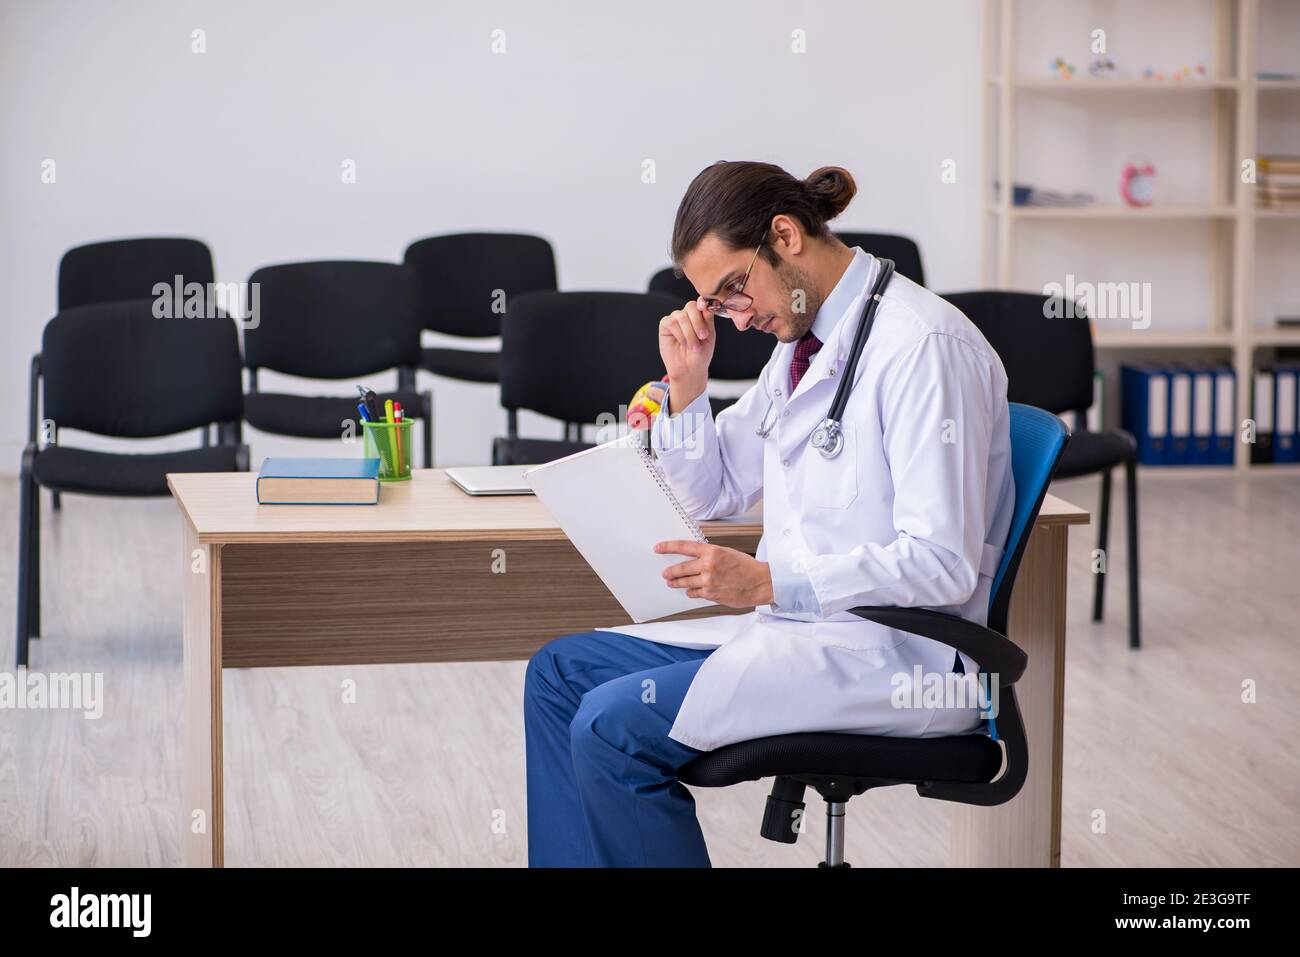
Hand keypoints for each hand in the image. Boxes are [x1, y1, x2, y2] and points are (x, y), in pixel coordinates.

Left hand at [655, 541, 773, 607]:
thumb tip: (696, 558)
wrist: (760, 582)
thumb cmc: (747, 567)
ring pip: (685, 582)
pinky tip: (690, 591)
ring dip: (676, 582)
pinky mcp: (711, 594)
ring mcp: (708, 581)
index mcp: (712, 551)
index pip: (684, 547)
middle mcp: (708, 565)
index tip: (658, 548)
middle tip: (666, 573)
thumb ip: (710, 555)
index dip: (668, 547)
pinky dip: (691, 592)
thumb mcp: (727, 553)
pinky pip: (695, 593)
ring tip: (672, 582)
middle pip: (681, 568)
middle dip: (670, 571)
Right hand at [658, 298, 714, 408]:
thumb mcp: (709, 337)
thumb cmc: (701, 354)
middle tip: (703, 336)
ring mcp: (676, 319)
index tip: (704, 308)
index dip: (703, 303)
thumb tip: (704, 304)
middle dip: (697, 322)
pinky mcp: (665, 325)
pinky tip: (683, 343)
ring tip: (694, 346)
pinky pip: (671, 322)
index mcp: (700, 315)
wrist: (689, 369)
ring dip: (689, 333)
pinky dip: (679, 333)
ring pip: (682, 316)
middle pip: (691, 307)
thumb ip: (707, 320)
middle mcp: (687, 315)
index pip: (701, 303)